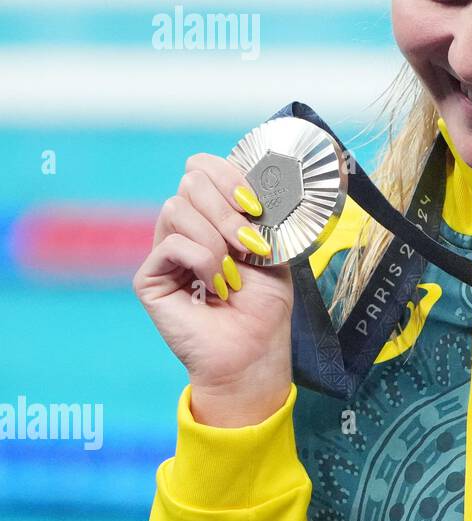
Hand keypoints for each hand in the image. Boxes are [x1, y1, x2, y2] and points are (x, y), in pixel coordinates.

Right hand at [133, 153, 293, 426]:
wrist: (253, 351)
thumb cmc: (265, 306)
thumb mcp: (272, 249)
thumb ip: (256, 213)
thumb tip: (251, 182)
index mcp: (213, 216)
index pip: (203, 168)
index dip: (228, 174)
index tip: (257, 204)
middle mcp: (185, 228)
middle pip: (190, 181)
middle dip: (227, 208)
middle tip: (250, 244)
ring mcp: (165, 251)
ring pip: (177, 207)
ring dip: (217, 238)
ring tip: (236, 273)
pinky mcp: (150, 276)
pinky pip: (173, 243)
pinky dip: (204, 261)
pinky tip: (218, 286)